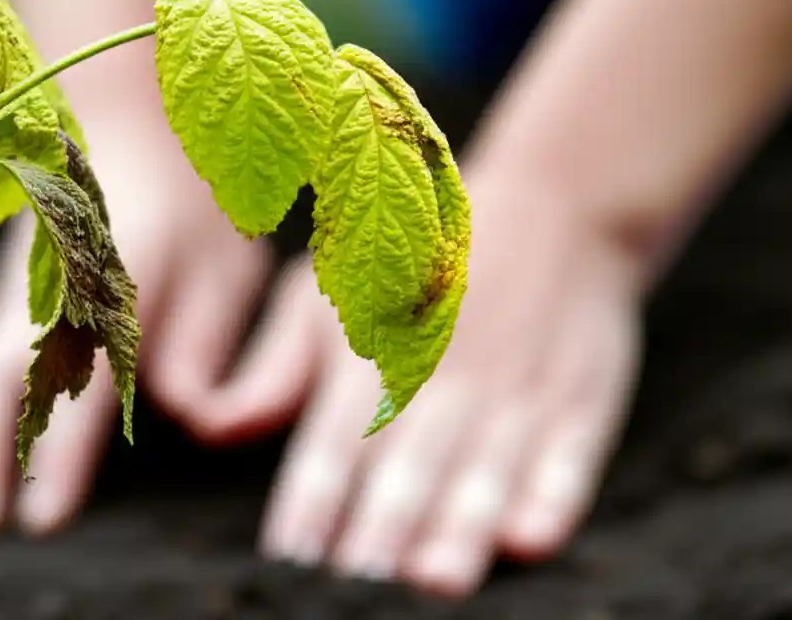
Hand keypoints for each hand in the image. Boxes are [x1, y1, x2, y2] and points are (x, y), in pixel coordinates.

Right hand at [0, 114, 271, 538]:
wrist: (130, 126)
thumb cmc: (191, 204)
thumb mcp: (222, 261)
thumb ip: (204, 336)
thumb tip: (188, 411)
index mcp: (109, 288)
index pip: (81, 380)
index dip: (63, 449)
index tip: (44, 515)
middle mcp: (45, 301)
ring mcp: (8, 307)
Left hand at [193, 172, 644, 595]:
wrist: (551, 208)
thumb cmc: (413, 268)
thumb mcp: (330, 294)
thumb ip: (274, 368)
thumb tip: (210, 429)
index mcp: (374, 356)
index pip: (336, 443)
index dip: (313, 500)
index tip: (290, 557)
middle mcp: (442, 377)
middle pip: (408, 465)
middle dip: (381, 527)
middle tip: (356, 587)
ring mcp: (516, 390)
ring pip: (483, 470)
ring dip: (459, 526)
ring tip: (432, 579)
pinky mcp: (581, 402)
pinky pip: (568, 455)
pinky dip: (552, 497)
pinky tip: (530, 541)